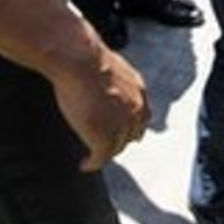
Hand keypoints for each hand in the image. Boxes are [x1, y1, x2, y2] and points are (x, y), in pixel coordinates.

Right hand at [51, 27, 150, 171]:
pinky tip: (85, 164)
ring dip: (104, 155)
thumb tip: (107, 82)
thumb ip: (118, 81)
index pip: (142, 118)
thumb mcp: (114, 67)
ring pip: (115, 148)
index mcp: (139, 91)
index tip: (123, 135)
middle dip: (117, 142)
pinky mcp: (103, 136)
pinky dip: (92, 164)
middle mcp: (135, 110)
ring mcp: (120, 124)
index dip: (132, 129)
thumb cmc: (89, 58)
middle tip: (103, 148)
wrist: (81, 60)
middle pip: (129, 136)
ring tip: (93, 157)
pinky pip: (100, 158)